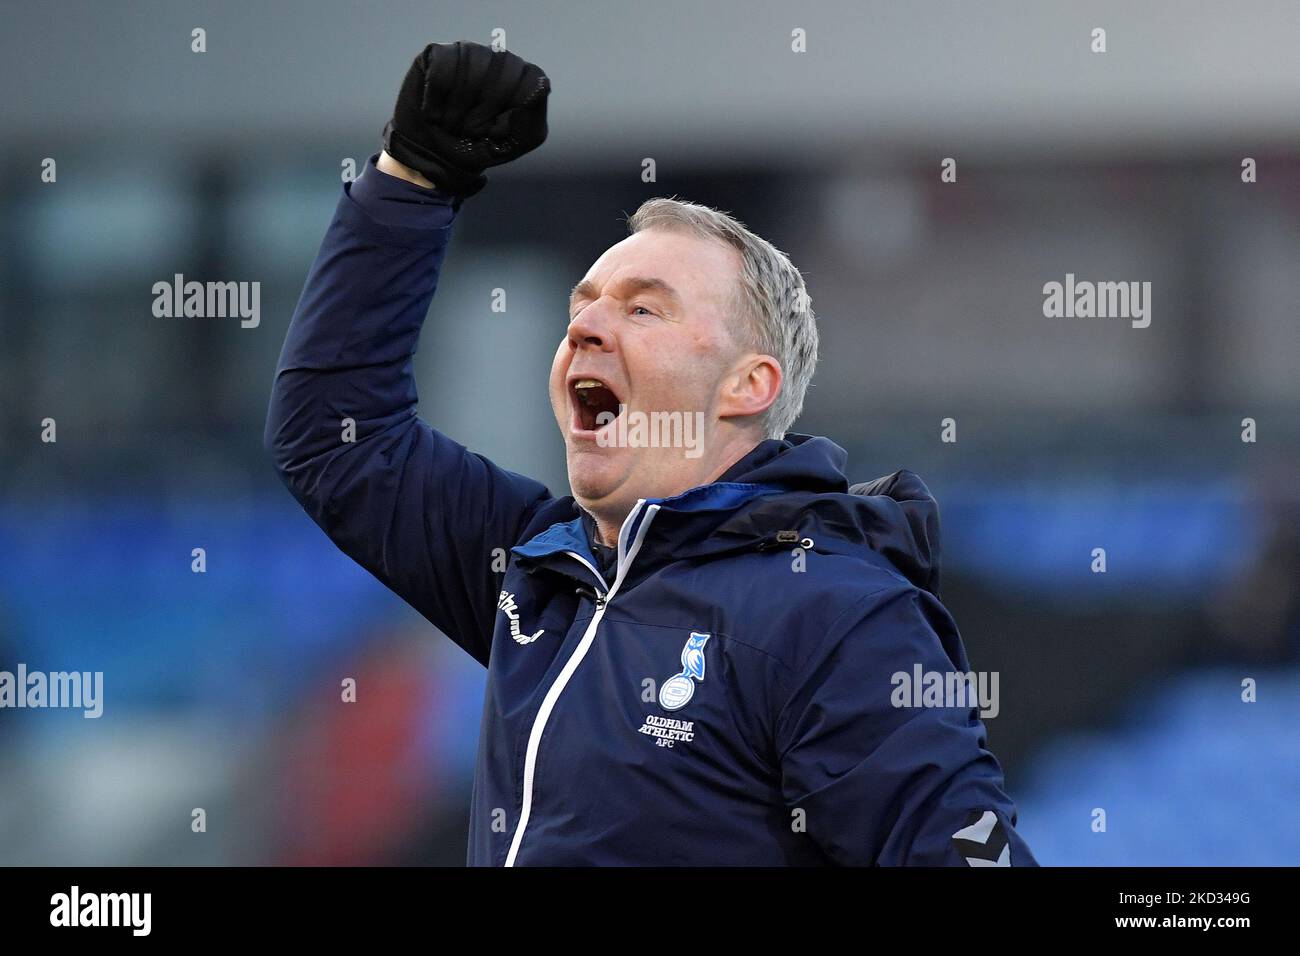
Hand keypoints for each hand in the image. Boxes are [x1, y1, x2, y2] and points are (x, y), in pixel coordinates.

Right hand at [382, 41, 549, 199]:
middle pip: (505, 72)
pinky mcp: (437, 53)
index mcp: (523, 78)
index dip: (515, 110)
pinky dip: (437, 100)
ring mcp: (469, 52)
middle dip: (486, 112)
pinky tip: (434, 112)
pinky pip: (442, 69)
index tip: (498, 130)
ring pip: (472, 68)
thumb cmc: (478, 146)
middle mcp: (499, 58)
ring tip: (451, 123)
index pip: (533, 80)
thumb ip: (532, 122)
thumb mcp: (514, 144)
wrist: (434, 156)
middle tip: (470, 131)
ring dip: (459, 110)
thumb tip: (541, 86)